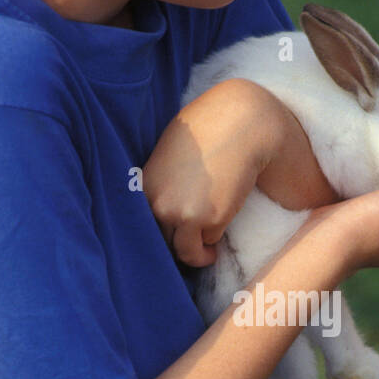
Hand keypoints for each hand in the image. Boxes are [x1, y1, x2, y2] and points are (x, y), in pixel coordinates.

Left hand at [144, 80, 268, 265]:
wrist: (238, 125)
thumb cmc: (205, 134)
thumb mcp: (167, 159)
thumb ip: (159, 187)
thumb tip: (161, 215)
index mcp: (144, 187)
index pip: (140, 228)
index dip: (155, 238)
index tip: (167, 243)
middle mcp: (158, 204)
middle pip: (161, 244)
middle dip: (176, 246)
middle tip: (191, 245)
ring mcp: (183, 214)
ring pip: (185, 252)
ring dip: (197, 253)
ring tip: (208, 252)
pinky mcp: (210, 219)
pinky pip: (210, 242)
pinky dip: (215, 239)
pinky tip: (221, 230)